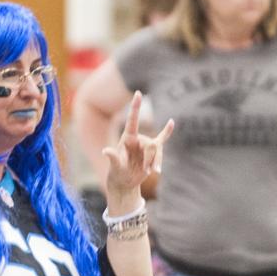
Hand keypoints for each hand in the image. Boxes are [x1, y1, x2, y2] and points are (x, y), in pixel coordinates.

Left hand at [102, 92, 173, 209]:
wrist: (125, 182)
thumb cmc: (118, 174)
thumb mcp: (116, 167)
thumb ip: (113, 158)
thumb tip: (105, 151)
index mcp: (127, 138)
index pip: (132, 120)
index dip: (135, 107)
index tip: (138, 93)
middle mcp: (137, 138)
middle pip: (150, 145)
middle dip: (149, 160)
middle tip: (146, 171)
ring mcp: (145, 144)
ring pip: (158, 150)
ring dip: (157, 162)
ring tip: (154, 173)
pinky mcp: (153, 150)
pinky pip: (162, 139)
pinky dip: (166, 131)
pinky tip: (171, 122)